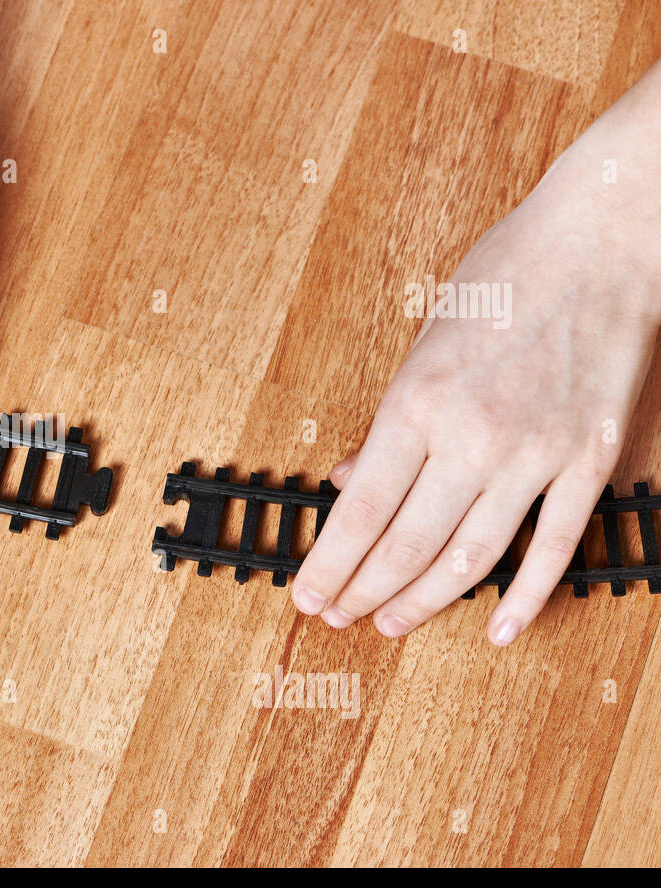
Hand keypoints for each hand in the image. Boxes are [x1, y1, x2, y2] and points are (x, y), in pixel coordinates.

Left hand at [291, 63, 660, 645]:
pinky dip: (525, 597)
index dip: (328, 567)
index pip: (357, 513)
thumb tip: (346, 480)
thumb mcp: (421, 340)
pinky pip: (554, 547)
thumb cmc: (505, 277)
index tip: (306, 594)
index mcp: (416, 404)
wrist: (602, 239)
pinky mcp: (588, 460)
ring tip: (391, 624)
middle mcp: (472, 437)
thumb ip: (387, 425)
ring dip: (424, 602)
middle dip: (362, 592)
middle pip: (405, 546)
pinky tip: (498, 627)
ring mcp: (535, 454)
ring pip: (470, 559)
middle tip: (338, 617)